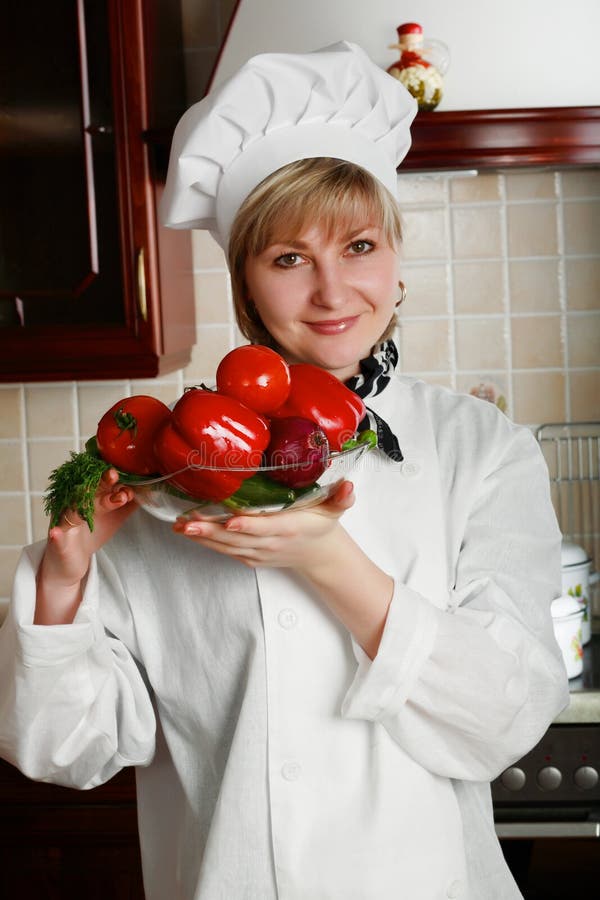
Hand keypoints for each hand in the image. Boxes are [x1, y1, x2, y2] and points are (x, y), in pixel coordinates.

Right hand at [35, 469, 136, 623]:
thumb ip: (128, 501)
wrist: (70, 560)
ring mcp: (63, 522)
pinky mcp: (57, 543)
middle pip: (86, 490)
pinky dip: (56, 536)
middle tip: (114, 475)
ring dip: (91, 505)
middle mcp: (72, 504)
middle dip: (101, 482)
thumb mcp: (114, 515)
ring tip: (115, 499)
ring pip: (74, 510)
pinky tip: (55, 533)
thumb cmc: (91, 532)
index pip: (97, 480)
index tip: (124, 471)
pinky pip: (55, 538)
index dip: (110, 475)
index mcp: (86, 495)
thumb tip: (147, 487)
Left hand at [172, 480, 354, 570]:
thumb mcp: (336, 510)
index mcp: (289, 527)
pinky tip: (186, 531)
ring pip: (225, 546)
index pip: (266, 527)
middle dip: (210, 531)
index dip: (247, 526)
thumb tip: (349, 485)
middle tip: (186, 522)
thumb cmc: (321, 525)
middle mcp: (270, 542)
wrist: (319, 556)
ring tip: (178, 525)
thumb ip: (342, 497)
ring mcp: (257, 552)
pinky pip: (223, 550)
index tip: (229, 521)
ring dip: (200, 536)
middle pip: (237, 538)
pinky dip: (204, 541)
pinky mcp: (248, 557)